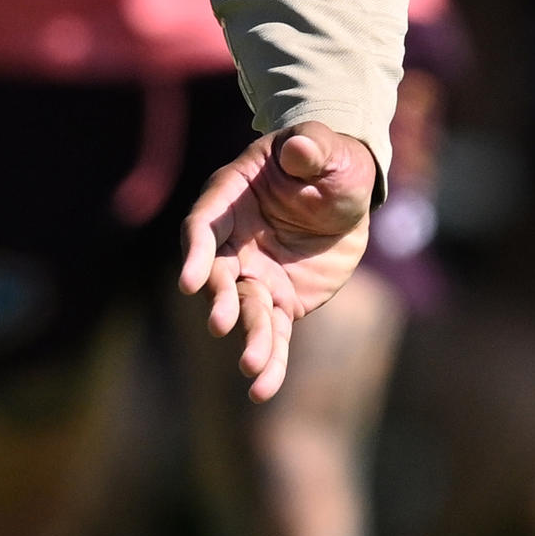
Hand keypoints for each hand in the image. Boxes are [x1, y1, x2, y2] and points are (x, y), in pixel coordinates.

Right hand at [179, 120, 379, 400]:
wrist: (344, 188)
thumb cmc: (327, 159)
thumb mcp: (325, 147)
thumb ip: (310, 148)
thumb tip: (299, 146)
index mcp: (230, 198)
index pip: (203, 226)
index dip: (195, 252)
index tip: (190, 280)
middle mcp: (231, 242)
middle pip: (218, 276)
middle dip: (220, 300)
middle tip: (223, 324)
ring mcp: (253, 274)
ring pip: (245, 311)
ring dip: (248, 339)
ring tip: (252, 369)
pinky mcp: (280, 300)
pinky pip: (272, 333)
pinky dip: (270, 360)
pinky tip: (262, 389)